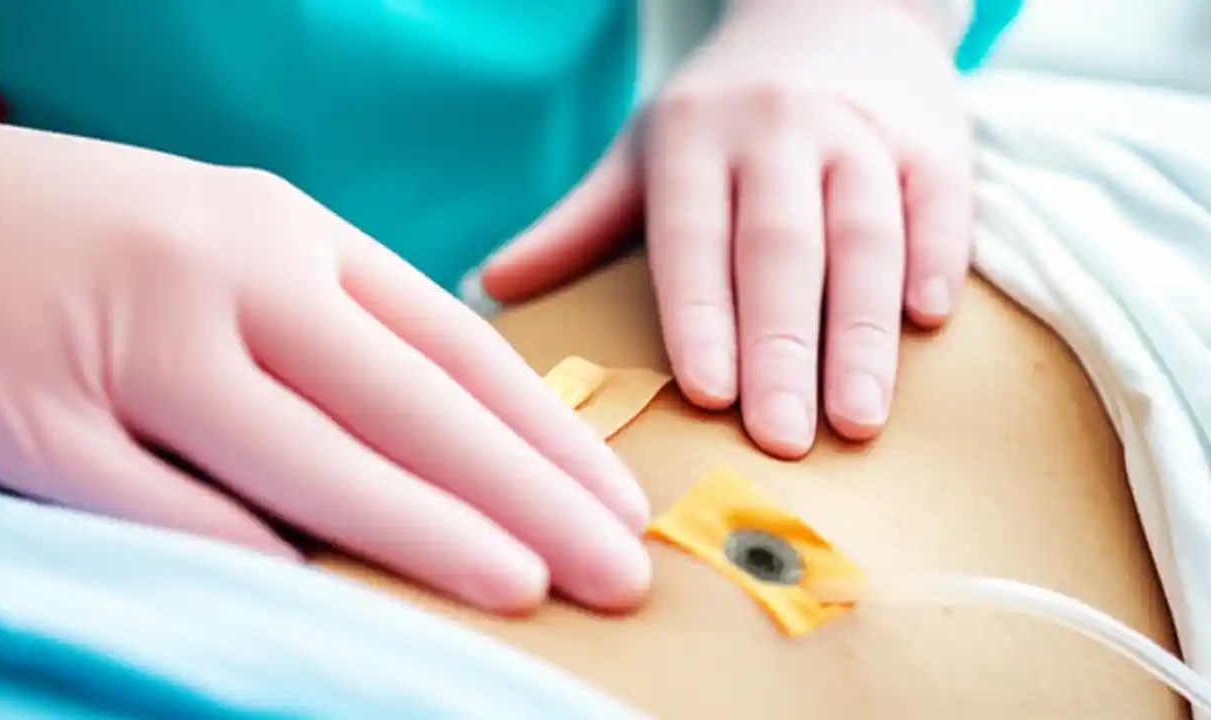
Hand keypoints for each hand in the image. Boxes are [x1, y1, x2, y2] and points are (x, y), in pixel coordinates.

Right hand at [0, 108, 650, 612]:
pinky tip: (328, 598)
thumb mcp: (236, 247)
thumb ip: (338, 330)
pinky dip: (246, 552)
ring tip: (525, 588)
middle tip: (617, 568)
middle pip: (407, 403)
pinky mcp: (35, 420)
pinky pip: (159, 504)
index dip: (546, 430)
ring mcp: (129, 346)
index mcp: (287, 233)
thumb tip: (454, 445)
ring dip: (422, 530)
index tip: (618, 497)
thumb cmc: (101, 239)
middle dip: (526, 493)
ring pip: (302, 457)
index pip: (451, 344)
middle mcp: (225, 278)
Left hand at [483, 0, 971, 456]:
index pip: (692, 238)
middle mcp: (776, 131)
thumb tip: (490, 287)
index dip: (700, 316)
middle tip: (781, 441)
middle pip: (779, 248)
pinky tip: (927, 324)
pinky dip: (936, 258)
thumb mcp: (643, 151)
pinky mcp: (932, 139)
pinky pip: (939, 201)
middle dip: (781, 348)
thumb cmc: (723, 108)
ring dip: (861, 331)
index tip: (708, 395)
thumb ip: (578, 223)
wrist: (832, 11)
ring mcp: (860, 132)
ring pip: (864, 235)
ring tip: (858, 419)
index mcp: (694, 140)